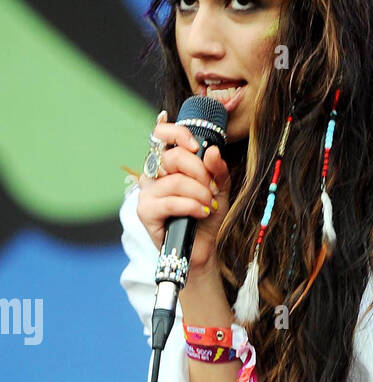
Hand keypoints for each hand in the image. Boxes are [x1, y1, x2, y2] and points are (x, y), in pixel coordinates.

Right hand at [136, 112, 231, 270]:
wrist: (204, 247)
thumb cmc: (207, 214)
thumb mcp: (219, 188)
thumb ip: (217, 169)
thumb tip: (212, 151)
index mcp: (168, 163)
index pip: (161, 134)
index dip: (178, 134)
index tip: (197, 147)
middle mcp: (153, 174)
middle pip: (174, 157)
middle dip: (200, 173)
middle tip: (212, 189)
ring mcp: (147, 192)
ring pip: (175, 182)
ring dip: (199, 194)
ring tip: (209, 205)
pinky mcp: (145, 212)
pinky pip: (169, 202)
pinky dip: (191, 206)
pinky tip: (202, 213)